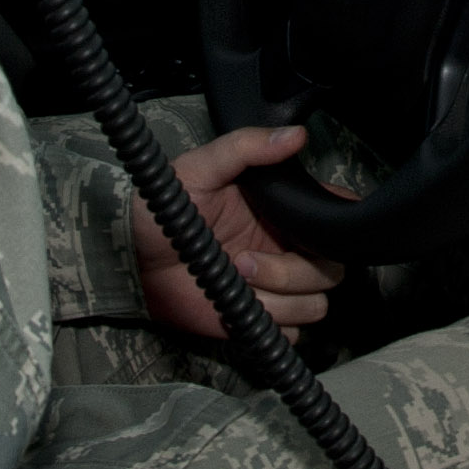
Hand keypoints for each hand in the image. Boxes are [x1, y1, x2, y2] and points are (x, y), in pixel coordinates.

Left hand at [136, 123, 348, 342]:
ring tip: (235, 281)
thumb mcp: (200, 167)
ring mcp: (275, 287)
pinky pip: (288, 334)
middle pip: (330, 270)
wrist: (132, 261)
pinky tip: (237, 306)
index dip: (333, 230)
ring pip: (314, 304)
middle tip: (243, 262)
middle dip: (290, 273)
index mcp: (284, 210)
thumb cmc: (162, 209)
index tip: (305, 231)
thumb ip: (246, 147)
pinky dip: (267, 323)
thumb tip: (294, 135)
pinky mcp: (259, 319)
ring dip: (276, 299)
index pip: (336, 218)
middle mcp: (286, 249)